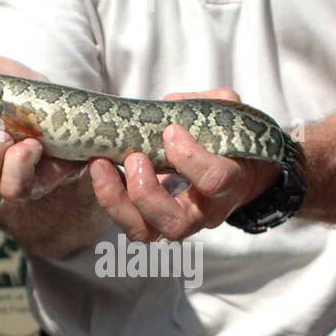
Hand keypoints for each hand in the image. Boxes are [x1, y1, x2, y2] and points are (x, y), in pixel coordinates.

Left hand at [89, 89, 278, 242]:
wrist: (235, 171)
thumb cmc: (228, 140)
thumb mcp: (228, 113)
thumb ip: (205, 104)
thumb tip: (168, 106)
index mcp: (230, 183)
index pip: (214, 181)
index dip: (190, 158)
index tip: (171, 132)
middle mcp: (204, 212)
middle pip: (175, 222)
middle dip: (146, 192)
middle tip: (134, 157)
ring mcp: (177, 221)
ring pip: (145, 231)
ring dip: (117, 200)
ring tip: (101, 164)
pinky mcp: (153, 221)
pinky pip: (129, 222)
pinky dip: (109, 198)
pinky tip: (100, 169)